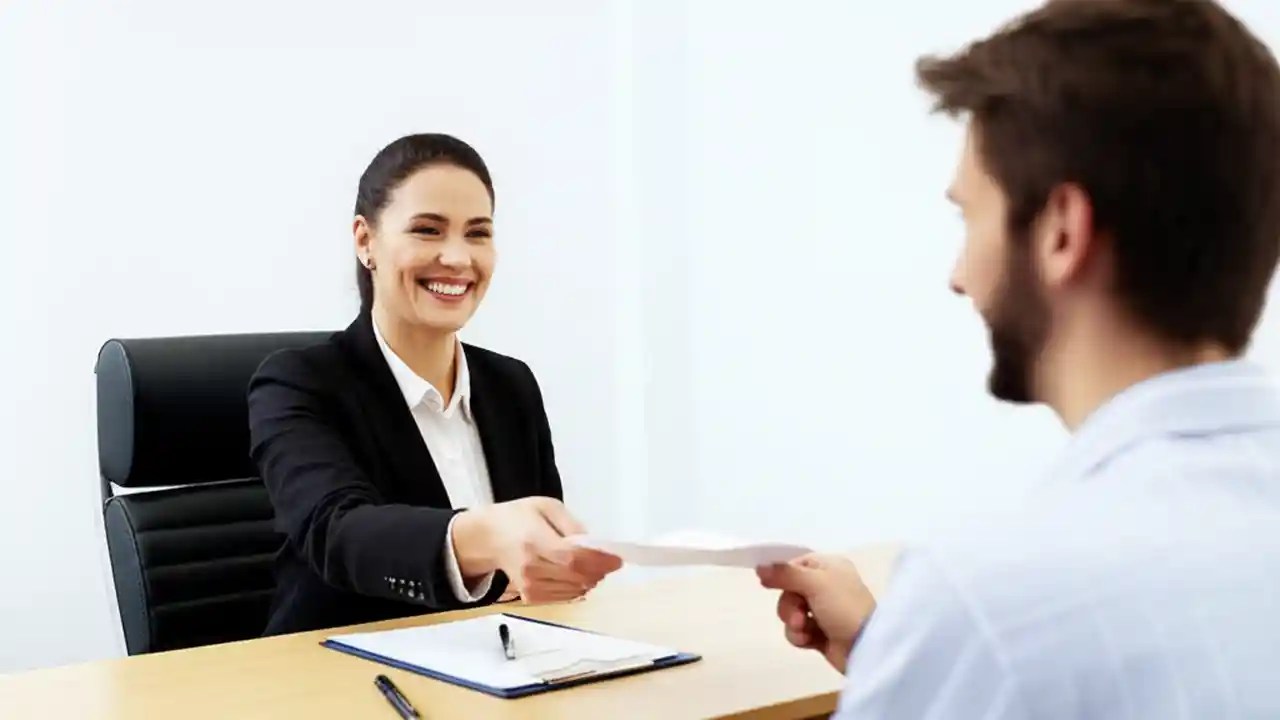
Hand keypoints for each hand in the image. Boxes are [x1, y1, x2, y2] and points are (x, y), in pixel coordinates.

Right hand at [452, 497, 621, 603]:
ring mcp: (529, 585)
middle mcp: (531, 567)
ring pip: (573, 590)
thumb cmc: (518, 517)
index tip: (617, 559)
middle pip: (576, 577)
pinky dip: (577, 588)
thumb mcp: (546, 507)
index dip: (599, 561)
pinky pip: (564, 597)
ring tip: (594, 567)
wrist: (488, 537)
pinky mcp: (529, 597)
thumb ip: (571, 525)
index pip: (573, 558)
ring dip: (590, 580)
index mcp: (534, 540)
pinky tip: (578, 576)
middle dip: (599, 571)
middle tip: (610, 562)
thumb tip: (593, 545)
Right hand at [756, 554, 875, 672]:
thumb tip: (759, 567)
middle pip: (788, 591)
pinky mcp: (820, 634)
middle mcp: (825, 586)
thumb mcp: (816, 582)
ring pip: (790, 612)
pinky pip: (797, 631)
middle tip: (799, 615)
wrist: (866, 646)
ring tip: (805, 630)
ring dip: (793, 623)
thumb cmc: (844, 607)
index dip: (782, 576)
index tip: (769, 583)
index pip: (794, 565)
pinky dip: (799, 636)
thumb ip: (785, 573)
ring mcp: (823, 611)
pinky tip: (809, 641)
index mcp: (829, 566)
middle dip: (789, 606)